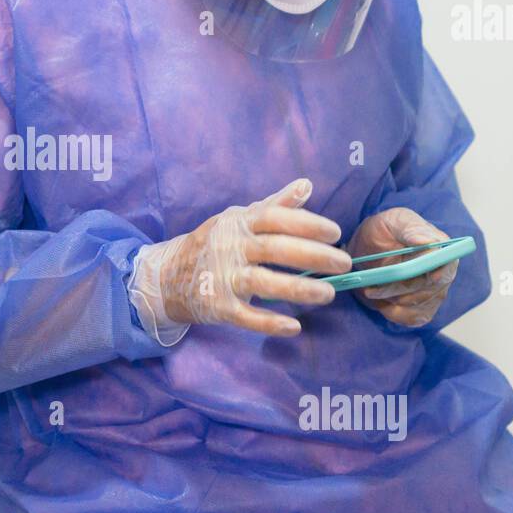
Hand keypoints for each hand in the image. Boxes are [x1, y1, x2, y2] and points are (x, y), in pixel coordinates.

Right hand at [130, 178, 351, 340]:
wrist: (169, 274)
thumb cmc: (214, 243)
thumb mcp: (239, 218)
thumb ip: (275, 205)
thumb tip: (307, 185)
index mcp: (239, 223)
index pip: (275, 218)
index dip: (306, 223)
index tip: (335, 233)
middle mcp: (231, 248)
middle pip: (275, 249)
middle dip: (313, 256)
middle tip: (343, 264)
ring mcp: (223, 278)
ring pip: (264, 283)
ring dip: (298, 288)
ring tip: (328, 294)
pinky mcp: (218, 306)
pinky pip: (246, 316)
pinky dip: (270, 323)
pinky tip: (294, 327)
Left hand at [348, 207, 454, 327]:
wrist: (366, 250)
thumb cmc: (383, 230)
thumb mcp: (393, 221)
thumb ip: (410, 229)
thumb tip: (428, 242)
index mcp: (440, 246)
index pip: (448, 261)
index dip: (443, 270)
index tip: (433, 276)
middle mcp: (442, 270)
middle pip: (432, 286)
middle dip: (402, 288)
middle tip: (373, 288)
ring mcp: (433, 290)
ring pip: (421, 303)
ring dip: (394, 300)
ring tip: (372, 291)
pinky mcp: (421, 307)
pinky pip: (415, 318)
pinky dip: (397, 314)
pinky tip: (383, 306)